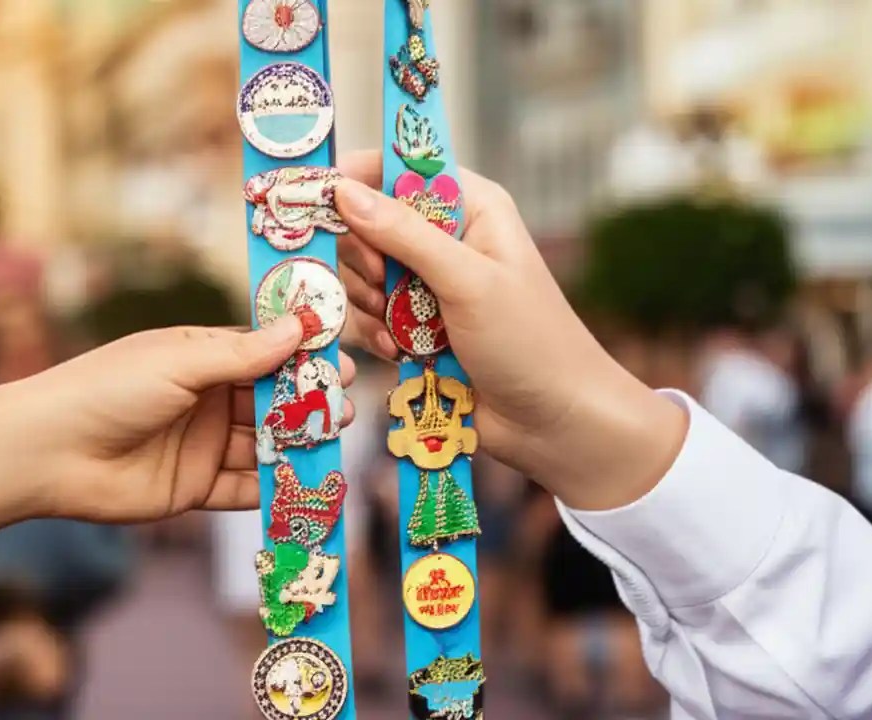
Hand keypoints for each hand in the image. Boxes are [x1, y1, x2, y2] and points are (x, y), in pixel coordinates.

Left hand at [8, 318, 354, 522]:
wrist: (48, 452)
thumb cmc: (108, 389)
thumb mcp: (181, 362)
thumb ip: (243, 354)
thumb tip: (301, 327)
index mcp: (200, 357)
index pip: (264, 354)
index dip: (302, 359)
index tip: (339, 361)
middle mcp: (206, 399)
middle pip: (270, 402)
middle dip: (308, 406)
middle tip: (345, 409)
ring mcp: (202, 444)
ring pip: (263, 445)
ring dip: (298, 447)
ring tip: (334, 445)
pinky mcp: (195, 487)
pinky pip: (245, 488)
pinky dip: (275, 490)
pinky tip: (306, 488)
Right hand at [334, 151, 684, 510]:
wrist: (553, 422)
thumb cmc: (529, 341)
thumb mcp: (468, 281)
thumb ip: (404, 234)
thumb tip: (342, 191)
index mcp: (470, 206)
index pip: (397, 169)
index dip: (354, 181)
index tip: (318, 203)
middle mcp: (446, 237)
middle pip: (367, 224)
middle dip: (364, 259)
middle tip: (380, 285)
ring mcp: (428, 284)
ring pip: (361, 275)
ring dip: (367, 304)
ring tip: (398, 331)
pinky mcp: (416, 326)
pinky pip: (368, 317)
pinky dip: (375, 335)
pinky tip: (399, 354)